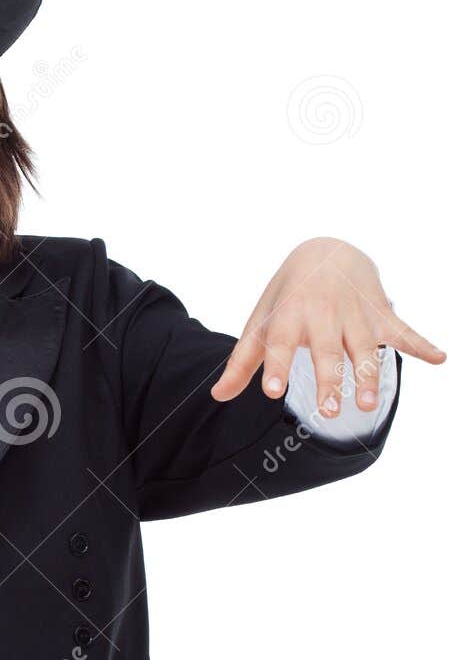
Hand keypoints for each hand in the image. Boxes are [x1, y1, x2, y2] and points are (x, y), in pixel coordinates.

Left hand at [210, 237, 445, 414]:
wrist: (326, 248)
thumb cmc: (286, 296)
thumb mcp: (260, 321)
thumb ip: (243, 362)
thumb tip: (218, 396)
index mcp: (288, 317)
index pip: (278, 344)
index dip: (274, 367)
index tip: (271, 391)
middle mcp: (322, 315)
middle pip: (326, 352)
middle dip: (328, 380)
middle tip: (329, 411)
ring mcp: (354, 314)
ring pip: (363, 348)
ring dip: (368, 374)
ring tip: (367, 404)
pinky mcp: (379, 313)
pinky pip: (403, 330)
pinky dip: (422, 343)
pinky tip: (441, 358)